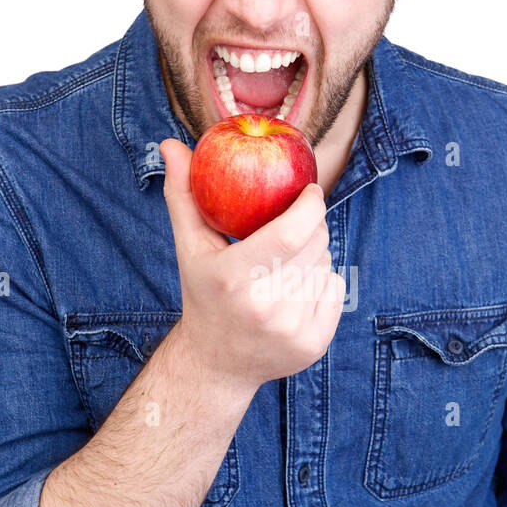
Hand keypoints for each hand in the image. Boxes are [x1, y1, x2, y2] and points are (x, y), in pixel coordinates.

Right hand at [159, 138, 344, 392]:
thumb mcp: (189, 247)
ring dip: (315, 255)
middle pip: (314, 246)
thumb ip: (182, 194)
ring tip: (286, 263)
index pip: (290, 233)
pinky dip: (323, 281)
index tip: (311, 192)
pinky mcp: (313, 345)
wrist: (216, 364)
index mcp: (233, 279)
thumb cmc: (204, 293)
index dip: (309, 207)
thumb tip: (170, 143)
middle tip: (297, 223)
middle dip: (312, 226)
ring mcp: (291, 331)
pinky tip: (297, 289)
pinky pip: (336, 290)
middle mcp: (264, 308)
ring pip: (326, 266)